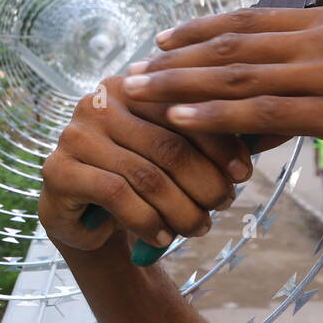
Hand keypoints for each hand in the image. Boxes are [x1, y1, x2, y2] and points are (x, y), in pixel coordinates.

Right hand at [39, 76, 254, 253]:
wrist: (83, 214)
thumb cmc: (137, 178)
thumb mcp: (171, 153)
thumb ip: (204, 140)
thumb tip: (264, 139)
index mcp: (132, 86)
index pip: (185, 109)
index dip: (221, 143)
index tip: (244, 175)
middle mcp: (98, 102)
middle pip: (168, 145)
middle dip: (204, 182)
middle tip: (222, 206)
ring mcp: (74, 134)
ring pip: (146, 175)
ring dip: (181, 209)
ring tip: (198, 228)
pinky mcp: (58, 169)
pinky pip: (116, 196)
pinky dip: (147, 221)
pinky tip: (162, 237)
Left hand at [121, 5, 322, 167]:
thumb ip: (316, 63)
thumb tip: (270, 92)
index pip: (248, 20)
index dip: (198, 29)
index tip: (161, 38)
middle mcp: (320, 39)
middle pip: (229, 46)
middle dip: (173, 59)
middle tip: (130, 70)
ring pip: (235, 77)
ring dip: (178, 85)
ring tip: (136, 92)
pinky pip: (262, 113)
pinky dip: (215, 116)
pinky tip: (179, 120)